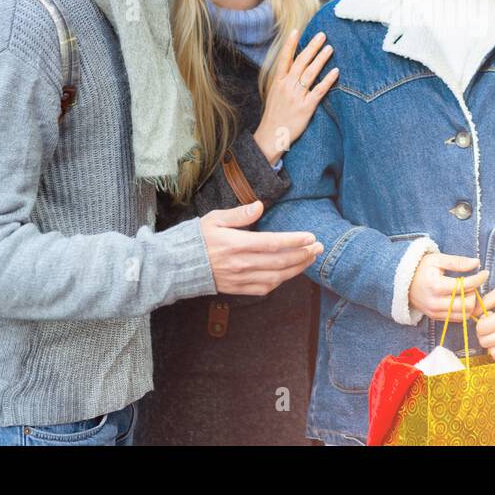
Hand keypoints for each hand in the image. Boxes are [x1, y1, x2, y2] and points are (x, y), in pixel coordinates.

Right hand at [199, 201, 322, 295]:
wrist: (176, 266)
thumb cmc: (195, 238)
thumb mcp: (214, 219)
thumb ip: (238, 214)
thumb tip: (259, 206)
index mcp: (236, 244)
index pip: (272, 243)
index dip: (294, 241)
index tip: (311, 237)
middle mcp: (240, 264)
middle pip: (280, 262)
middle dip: (303, 254)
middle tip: (319, 247)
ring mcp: (239, 279)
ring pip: (276, 277)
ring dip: (296, 269)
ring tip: (309, 259)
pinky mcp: (237, 289)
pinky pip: (264, 289)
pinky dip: (280, 282)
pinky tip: (289, 273)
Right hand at [254, 29, 338, 164]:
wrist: (271, 135)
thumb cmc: (275, 114)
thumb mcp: (274, 94)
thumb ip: (283, 80)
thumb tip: (293, 66)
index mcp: (278, 82)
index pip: (284, 59)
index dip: (290, 44)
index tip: (296, 31)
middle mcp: (287, 86)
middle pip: (300, 62)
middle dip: (311, 47)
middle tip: (322, 35)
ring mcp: (296, 96)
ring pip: (310, 73)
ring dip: (321, 59)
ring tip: (330, 48)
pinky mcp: (306, 107)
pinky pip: (319, 91)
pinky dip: (327, 80)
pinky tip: (336, 71)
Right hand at [407, 253, 487, 322]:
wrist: (403, 282)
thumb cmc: (421, 268)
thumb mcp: (438, 259)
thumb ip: (458, 262)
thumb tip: (477, 263)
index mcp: (436, 286)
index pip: (465, 286)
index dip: (479, 278)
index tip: (485, 273)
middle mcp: (435, 302)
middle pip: (467, 304)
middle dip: (475, 292)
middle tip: (473, 283)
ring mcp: (435, 312)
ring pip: (465, 314)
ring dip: (471, 303)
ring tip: (467, 291)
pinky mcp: (435, 317)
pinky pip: (458, 318)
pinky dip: (464, 310)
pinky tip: (462, 299)